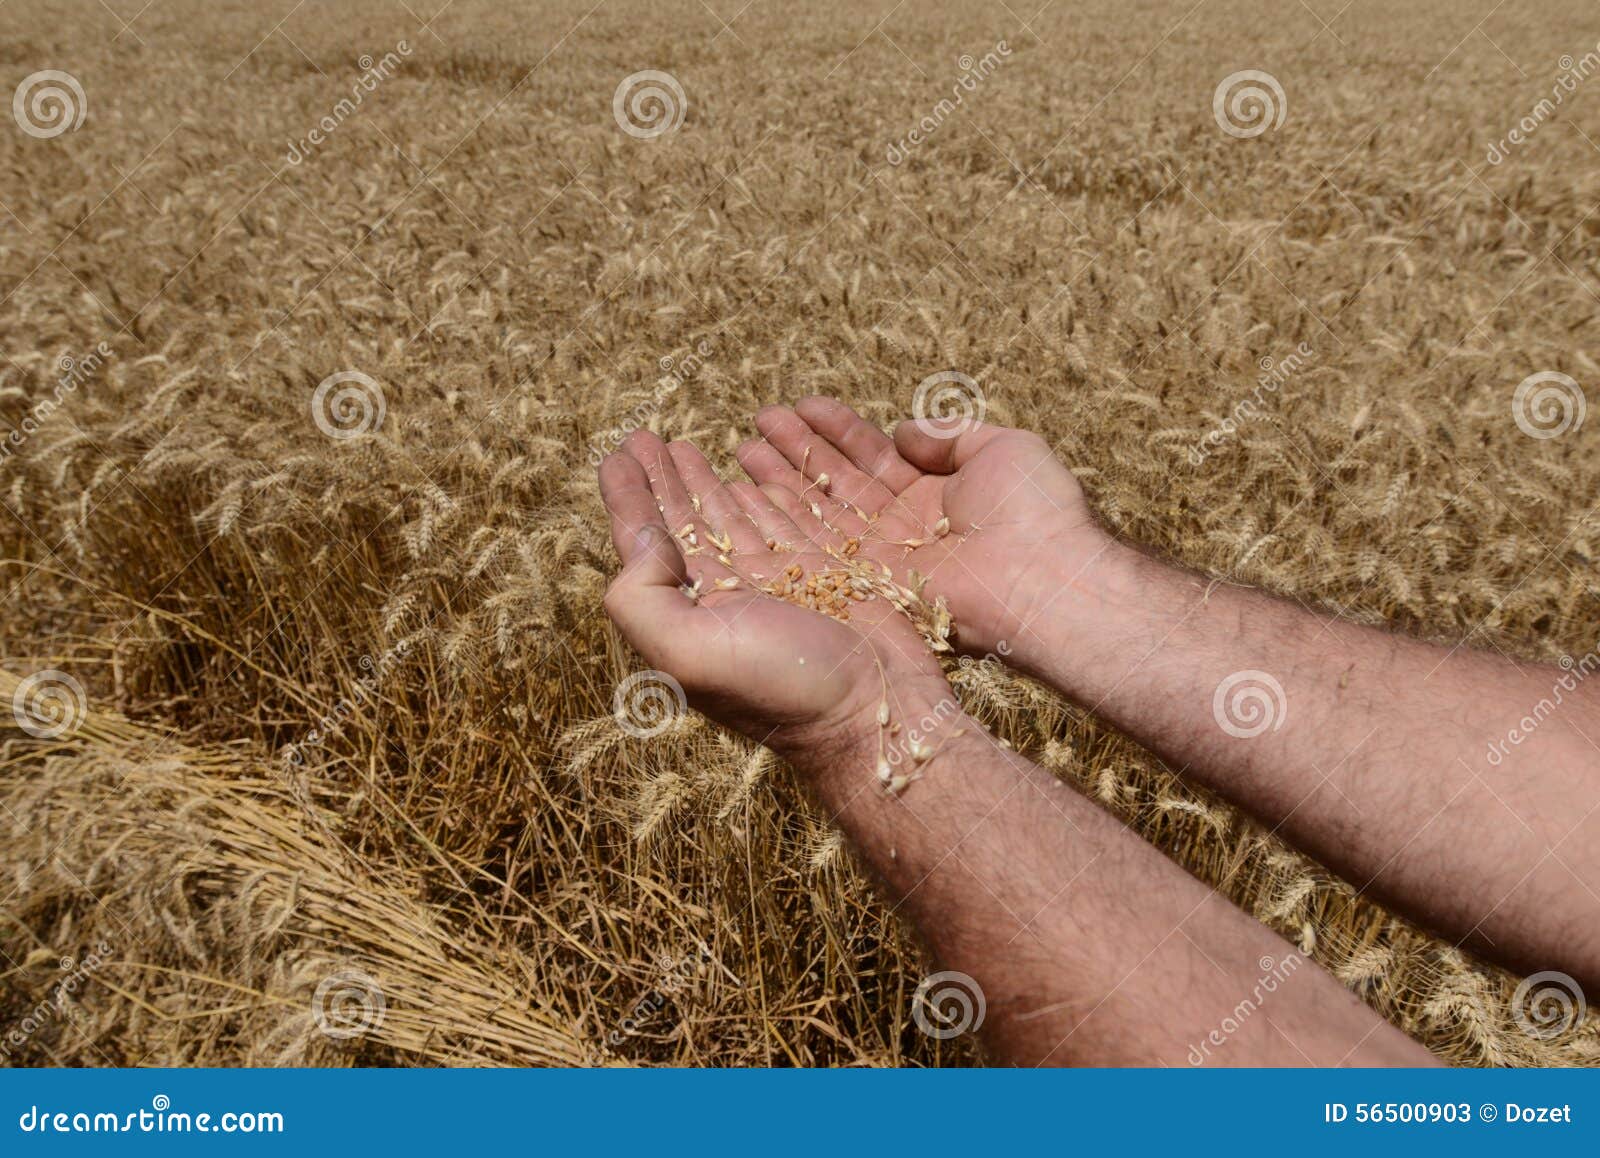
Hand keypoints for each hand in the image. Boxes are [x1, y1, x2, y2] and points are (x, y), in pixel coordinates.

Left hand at [599, 431, 954, 770]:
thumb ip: (643, 595)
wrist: (877, 711)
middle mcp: (724, 595)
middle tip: (643, 438)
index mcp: (686, 611)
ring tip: (684, 447)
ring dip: (703, 481)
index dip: (627, 497)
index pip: (644, 541)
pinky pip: (781, 521)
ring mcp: (773, 583)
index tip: (616, 454)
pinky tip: (746, 478)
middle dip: (660, 479)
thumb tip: (641, 535)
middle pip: (681, 521)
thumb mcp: (688, 652)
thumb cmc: (782, 688)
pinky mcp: (820, 574)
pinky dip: (761, 496)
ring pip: (728, 516)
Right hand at [735, 397, 1107, 656]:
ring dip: (782, 476)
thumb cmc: (1035, 510)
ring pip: (820, 510)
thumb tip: (905, 431)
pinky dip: (785, 514)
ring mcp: (883, 557)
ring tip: (745, 442)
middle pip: (838, 482)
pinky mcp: (866, 583)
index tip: (804, 404)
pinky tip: (754, 485)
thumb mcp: (1002, 448)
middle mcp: (903, 527)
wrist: (1041, 578)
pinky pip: (818, 543)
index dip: (839, 430)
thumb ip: (950, 435)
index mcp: (936, 494)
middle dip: (799, 450)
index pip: (874, 457)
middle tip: (761, 420)